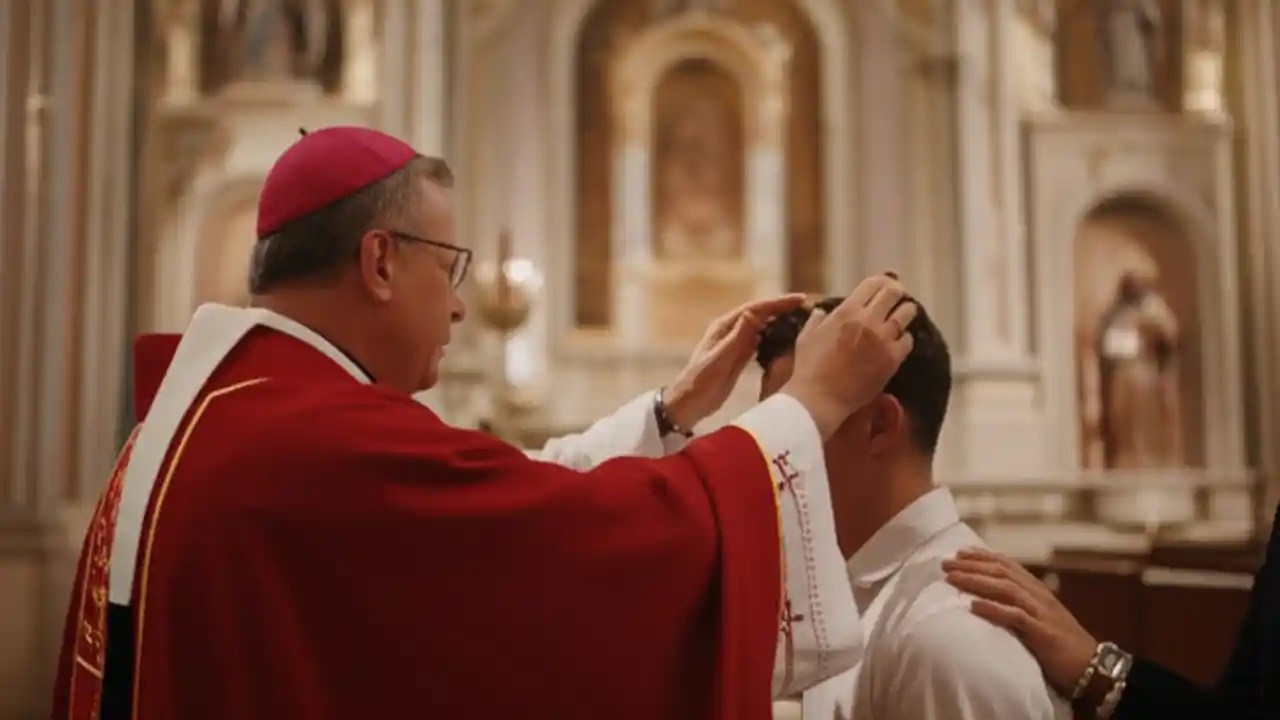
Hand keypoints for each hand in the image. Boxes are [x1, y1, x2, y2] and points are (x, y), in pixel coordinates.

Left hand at [663, 294, 807, 428]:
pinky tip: (785, 340)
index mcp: (724, 327)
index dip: (778, 303)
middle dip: (782, 309)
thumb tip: (754, 312)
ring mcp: (734, 344)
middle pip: (760, 314)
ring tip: (801, 318)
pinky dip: (773, 337)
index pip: (756, 309)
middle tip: (807, 307)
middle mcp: (730, 331)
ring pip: (761, 327)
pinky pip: (759, 342)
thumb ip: (738, 337)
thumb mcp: (720, 359)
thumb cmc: (701, 381)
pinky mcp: (738, 357)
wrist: (689, 404)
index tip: (800, 299)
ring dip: (779, 321)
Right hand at [778, 274, 915, 438]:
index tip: (885, 285)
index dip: (882, 281)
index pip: (873, 284)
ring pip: (907, 313)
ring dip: (906, 311)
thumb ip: (816, 320)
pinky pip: (908, 340)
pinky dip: (905, 338)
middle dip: (897, 292)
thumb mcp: (806, 337)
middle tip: (898, 296)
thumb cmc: (809, 368)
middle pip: (894, 293)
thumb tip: (821, 310)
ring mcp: (882, 339)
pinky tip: (900, 342)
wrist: (820, 398)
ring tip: (905, 313)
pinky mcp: (892, 359)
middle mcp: (867, 320)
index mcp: (846, 311)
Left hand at [942, 547, 1098, 696]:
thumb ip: (1018, 605)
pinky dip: (994, 609)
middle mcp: (1038, 595)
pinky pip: (1015, 616)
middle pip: (1002, 572)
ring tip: (953, 579)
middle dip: (972, 565)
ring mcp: (1041, 612)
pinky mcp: (1042, 632)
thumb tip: (988, 598)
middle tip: (945, 564)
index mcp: (1037, 590)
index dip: (982, 556)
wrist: (1092, 667)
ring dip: (977, 581)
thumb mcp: (1039, 617)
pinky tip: (974, 606)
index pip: (1007, 564)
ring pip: (1006, 588)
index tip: (959, 552)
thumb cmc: (1061, 645)